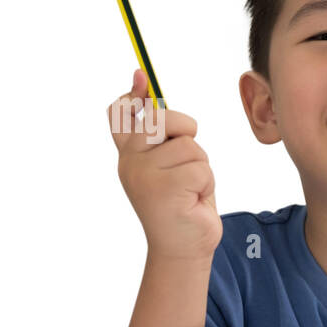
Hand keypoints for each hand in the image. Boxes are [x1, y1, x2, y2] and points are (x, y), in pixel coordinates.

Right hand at [108, 68, 221, 260]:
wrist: (183, 250)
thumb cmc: (182, 205)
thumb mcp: (170, 167)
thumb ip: (164, 136)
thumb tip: (151, 91)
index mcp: (130, 155)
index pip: (120, 116)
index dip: (131, 95)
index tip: (140, 77)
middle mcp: (130, 162)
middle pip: (163, 120)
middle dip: (185, 132)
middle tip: (188, 163)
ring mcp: (143, 174)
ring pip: (190, 147)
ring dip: (202, 168)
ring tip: (190, 190)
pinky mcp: (163, 188)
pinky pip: (201, 168)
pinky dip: (207, 185)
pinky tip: (194, 202)